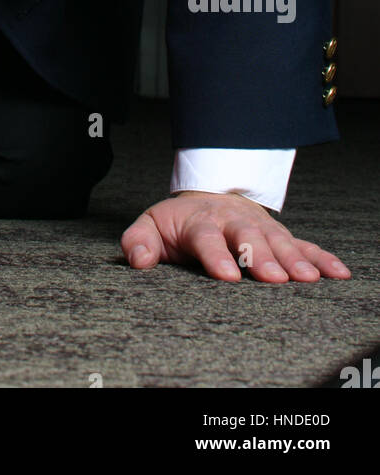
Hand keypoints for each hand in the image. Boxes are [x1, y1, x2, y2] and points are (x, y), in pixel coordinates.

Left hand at [121, 191, 351, 282]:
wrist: (208, 196)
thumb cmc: (180, 221)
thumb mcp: (152, 224)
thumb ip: (139, 241)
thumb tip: (137, 259)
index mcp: (200, 222)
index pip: (206, 238)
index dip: (216, 256)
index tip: (226, 276)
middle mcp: (232, 222)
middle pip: (248, 237)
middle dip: (261, 256)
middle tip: (274, 277)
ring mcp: (259, 228)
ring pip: (278, 241)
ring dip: (293, 259)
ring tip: (306, 278)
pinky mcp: (279, 236)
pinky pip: (303, 245)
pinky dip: (320, 257)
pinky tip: (336, 273)